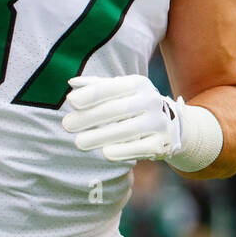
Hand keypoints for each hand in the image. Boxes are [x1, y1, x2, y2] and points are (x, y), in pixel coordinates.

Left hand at [62, 74, 183, 162]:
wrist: (169, 126)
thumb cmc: (133, 105)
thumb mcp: (119, 91)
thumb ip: (96, 86)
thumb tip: (71, 82)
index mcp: (139, 83)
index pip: (112, 88)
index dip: (91, 94)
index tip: (70, 101)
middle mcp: (151, 100)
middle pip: (116, 109)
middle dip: (89, 117)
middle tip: (66, 125)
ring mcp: (158, 122)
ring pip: (126, 130)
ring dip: (100, 137)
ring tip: (79, 142)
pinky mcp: (161, 143)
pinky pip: (140, 148)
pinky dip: (122, 151)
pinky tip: (105, 153)